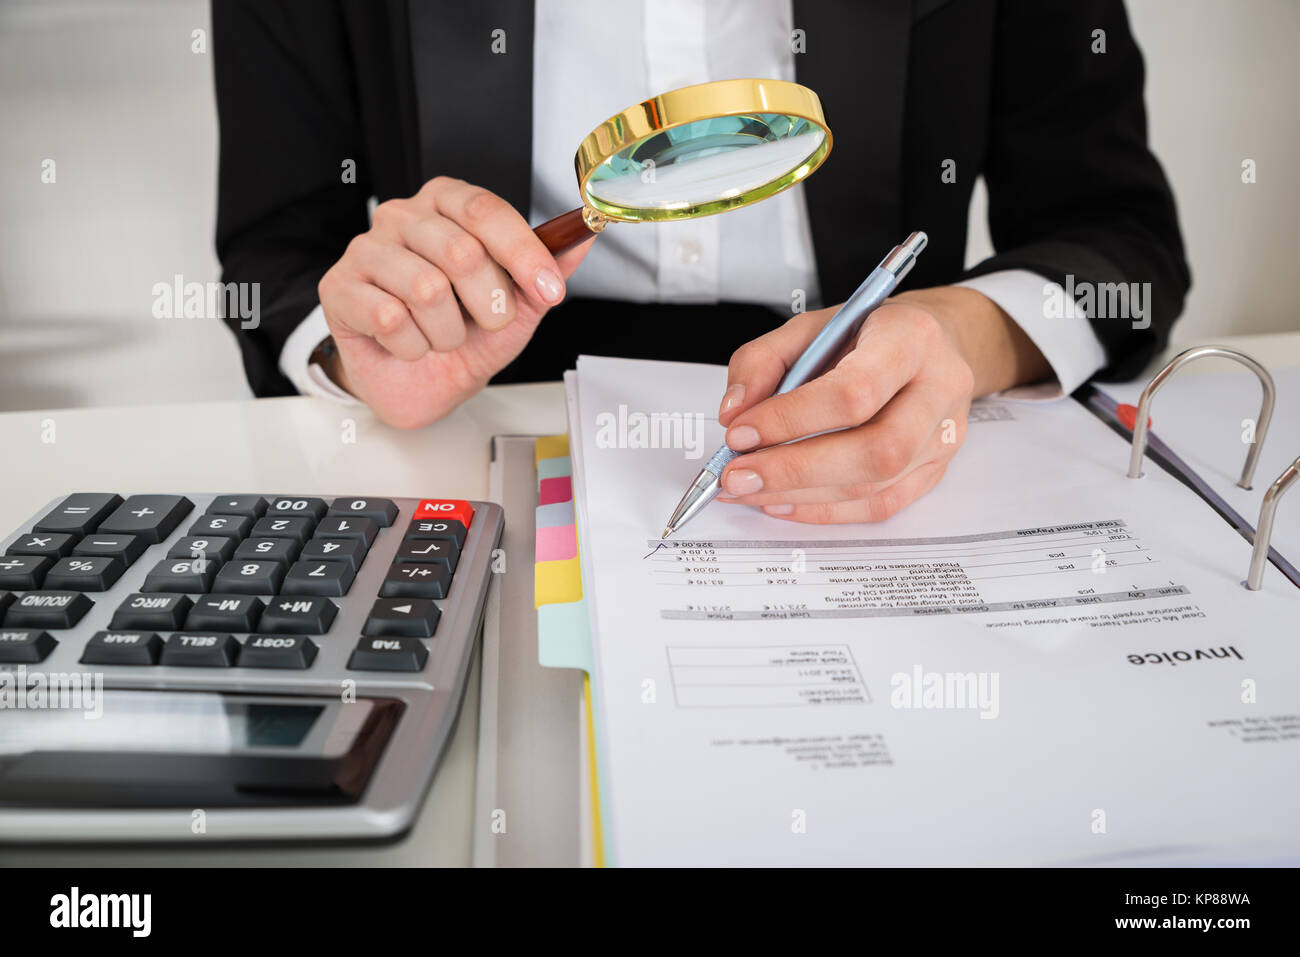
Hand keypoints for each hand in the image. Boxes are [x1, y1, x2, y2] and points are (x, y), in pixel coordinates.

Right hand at [317, 177, 593, 427]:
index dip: (523, 253)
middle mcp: (402, 216)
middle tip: (486, 323)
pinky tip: (409, 343)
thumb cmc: (465, 333)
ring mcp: (365, 250)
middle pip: (460, 251)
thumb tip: (584, 236)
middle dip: (487, 303)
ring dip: (448, 331)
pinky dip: (414, 346)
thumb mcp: (518, 304)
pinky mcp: (338, 288)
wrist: (421, 382)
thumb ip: (547, 270)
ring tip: (443, 336)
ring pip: (425, 288)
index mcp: (447, 205)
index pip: (486, 211)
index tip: (550, 290)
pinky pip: (389, 318)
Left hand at [714, 286, 1049, 522]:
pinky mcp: (935, 470)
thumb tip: (734, 412)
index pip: (855, 390)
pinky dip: (826, 509)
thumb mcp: (811, 325)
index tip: (741, 432)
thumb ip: (763, 361)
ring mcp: (943, 435)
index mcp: (909, 338)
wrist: (932, 343)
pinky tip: (785, 501)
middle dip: (796, 469)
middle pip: (876, 449)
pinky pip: (882, 504)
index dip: (792, 418)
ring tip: (750, 489)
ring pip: (877, 484)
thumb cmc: (869, 334)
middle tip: (738, 476)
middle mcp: (939, 388)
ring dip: (802, 494)